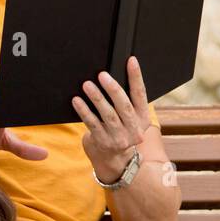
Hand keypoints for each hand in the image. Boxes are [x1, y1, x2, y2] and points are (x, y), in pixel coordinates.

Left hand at [71, 56, 148, 182]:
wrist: (115, 160)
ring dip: (96, 98)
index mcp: (142, 118)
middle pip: (123, 105)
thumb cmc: (120, 131)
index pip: (141, 94)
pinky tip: (76, 101)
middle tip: (102, 75)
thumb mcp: (130, 119)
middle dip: (112, 89)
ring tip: (87, 85)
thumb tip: (111, 77)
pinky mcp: (103, 142)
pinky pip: (92, 124)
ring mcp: (118, 138)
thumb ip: (126, 102)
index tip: (131, 60)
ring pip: (107, 115)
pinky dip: (84, 111)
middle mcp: (134, 129)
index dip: (136, 77)